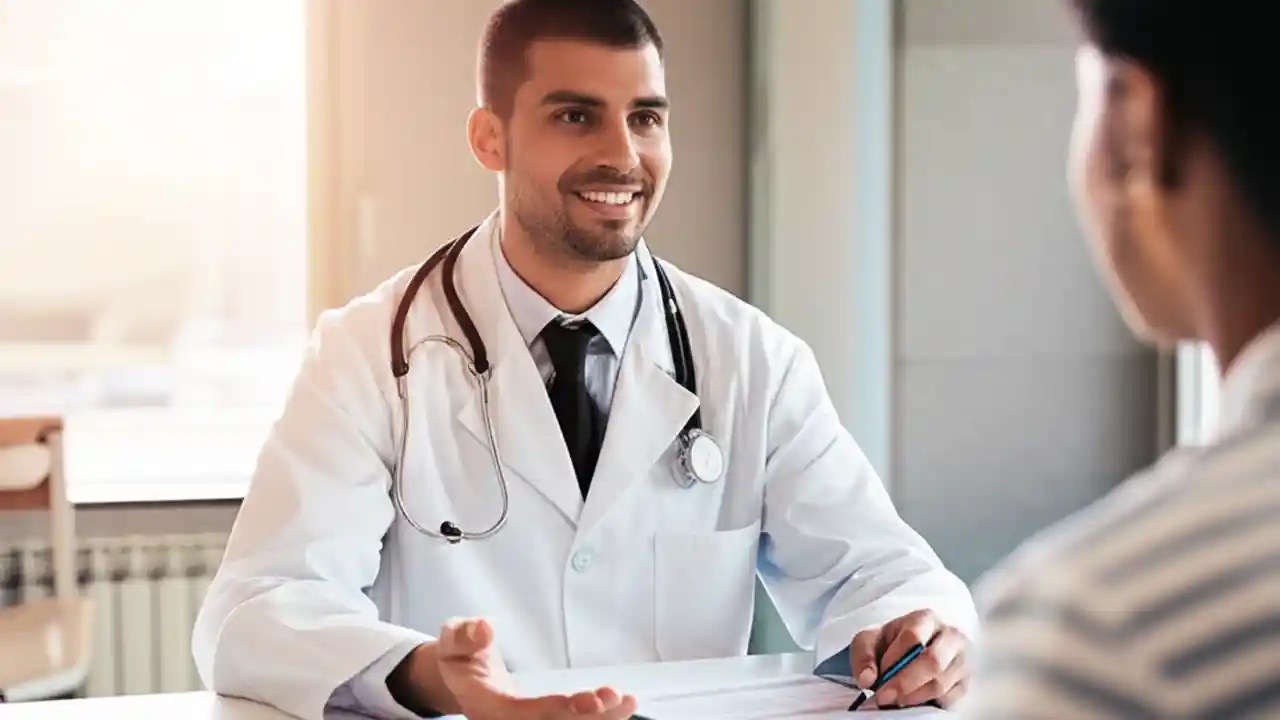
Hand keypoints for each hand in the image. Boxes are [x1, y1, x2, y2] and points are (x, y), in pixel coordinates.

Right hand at [436, 617, 637, 719]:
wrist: (463, 674)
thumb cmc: (461, 655)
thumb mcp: (452, 639)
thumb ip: (463, 636)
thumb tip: (484, 629)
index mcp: (486, 707)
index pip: (522, 716)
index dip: (557, 711)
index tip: (587, 699)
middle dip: (586, 719)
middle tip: (612, 697)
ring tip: (625, 700)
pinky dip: (601, 718)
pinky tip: (622, 705)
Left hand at [849, 609, 968, 709]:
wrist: (908, 652)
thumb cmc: (889, 643)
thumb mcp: (869, 641)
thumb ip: (863, 656)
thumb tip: (867, 679)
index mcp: (926, 619)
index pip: (913, 637)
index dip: (894, 661)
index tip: (878, 680)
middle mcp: (950, 636)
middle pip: (933, 661)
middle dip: (905, 683)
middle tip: (885, 698)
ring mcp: (962, 660)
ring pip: (941, 683)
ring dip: (913, 696)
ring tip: (895, 700)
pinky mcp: (965, 682)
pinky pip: (949, 699)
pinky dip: (927, 704)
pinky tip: (911, 701)